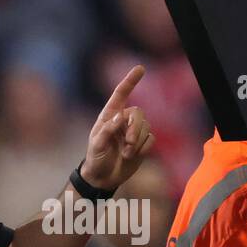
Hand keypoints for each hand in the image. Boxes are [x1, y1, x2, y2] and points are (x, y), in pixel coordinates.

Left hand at [81, 65, 152, 191]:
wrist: (103, 178)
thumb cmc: (96, 159)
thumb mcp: (96, 144)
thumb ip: (108, 129)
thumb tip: (121, 116)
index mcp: (109, 116)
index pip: (121, 94)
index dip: (131, 81)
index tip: (140, 68)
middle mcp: (123, 121)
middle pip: (139, 113)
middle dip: (135, 128)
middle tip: (128, 144)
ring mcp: (133, 132)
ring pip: (146, 127)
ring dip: (137, 142)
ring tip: (126, 154)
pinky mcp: (142, 144)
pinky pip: (151, 139)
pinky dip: (142, 148)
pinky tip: (132, 156)